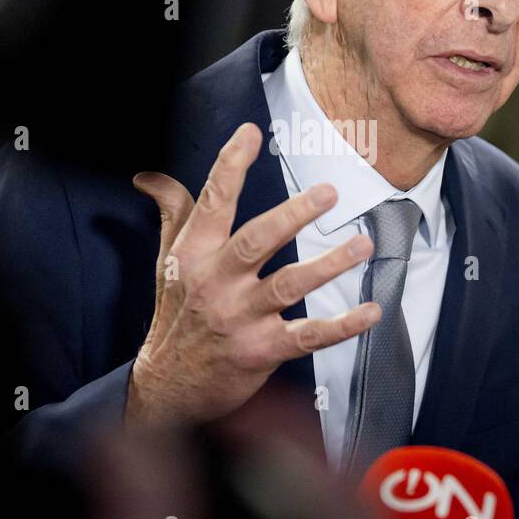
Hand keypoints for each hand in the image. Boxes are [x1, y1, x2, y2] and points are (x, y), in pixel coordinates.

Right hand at [126, 122, 379, 425]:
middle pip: (256, 240)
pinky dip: (344, 326)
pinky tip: (370, 312)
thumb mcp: (168, 261)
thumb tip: (148, 177)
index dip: (230, 165)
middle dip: (294, 214)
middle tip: (328, 193)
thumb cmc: (175, 315)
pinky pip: (309, 335)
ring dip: (329, 264)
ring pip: (289, 284)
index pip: (212, 201)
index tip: (251, 133)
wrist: (168, 385)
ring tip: (362, 244)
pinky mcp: (262, 350)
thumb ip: (171, 213)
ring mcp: (240, 318)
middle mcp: (216, 282)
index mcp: (195, 254)